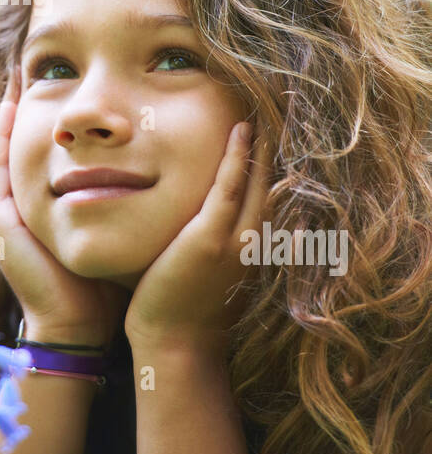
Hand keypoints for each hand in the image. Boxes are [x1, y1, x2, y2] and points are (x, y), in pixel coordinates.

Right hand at [0, 68, 129, 347]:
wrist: (82, 327)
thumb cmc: (108, 281)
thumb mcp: (118, 225)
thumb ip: (129, 197)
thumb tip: (164, 163)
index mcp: (46, 206)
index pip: (48, 148)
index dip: (55, 112)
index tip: (69, 73)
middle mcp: (19, 205)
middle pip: (21, 140)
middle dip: (28, 101)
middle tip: (36, 59)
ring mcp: (2, 213)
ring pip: (5, 146)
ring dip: (12, 108)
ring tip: (23, 69)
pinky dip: (4, 133)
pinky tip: (14, 103)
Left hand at [124, 121, 272, 355]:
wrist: (174, 346)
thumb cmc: (185, 312)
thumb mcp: (217, 276)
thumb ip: (227, 247)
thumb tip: (235, 224)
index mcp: (256, 249)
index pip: (273, 196)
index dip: (278, 163)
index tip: (277, 131)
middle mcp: (256, 242)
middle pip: (275, 183)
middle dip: (277, 146)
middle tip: (279, 108)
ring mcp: (236, 240)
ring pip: (258, 180)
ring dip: (262, 142)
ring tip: (265, 107)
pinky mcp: (210, 238)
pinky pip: (230, 187)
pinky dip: (238, 157)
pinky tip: (242, 130)